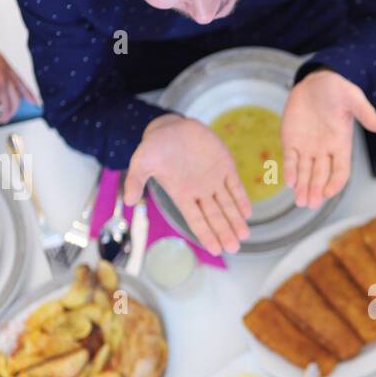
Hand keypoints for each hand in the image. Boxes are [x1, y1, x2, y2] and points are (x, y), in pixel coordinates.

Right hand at [125, 114, 250, 253]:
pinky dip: (241, 198)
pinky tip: (247, 212)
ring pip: (227, 204)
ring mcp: (213, 179)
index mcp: (182, 194)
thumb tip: (128, 201)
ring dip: (235, 219)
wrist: (171, 126)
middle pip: (214, 216)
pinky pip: (235, 185)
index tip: (215, 250)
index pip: (196, 220)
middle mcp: (199, 191)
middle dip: (224, 232)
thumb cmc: (155, 146)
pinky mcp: (224, 166)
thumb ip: (135, 180)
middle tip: (233, 248)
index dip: (206, 235)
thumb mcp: (141, 162)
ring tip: (244, 234)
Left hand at [281, 69, 375, 207]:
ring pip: (305, 173)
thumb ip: (364, 112)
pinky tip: (288, 182)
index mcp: (341, 144)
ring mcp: (307, 148)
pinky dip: (289, 171)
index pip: (340, 171)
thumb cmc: (336, 89)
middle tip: (310, 203)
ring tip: (300, 201)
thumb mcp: (352, 97)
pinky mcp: (291, 141)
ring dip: (302, 187)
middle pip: (320, 176)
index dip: (335, 183)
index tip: (328, 192)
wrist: (315, 81)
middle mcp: (324, 151)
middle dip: (315, 190)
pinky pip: (290, 160)